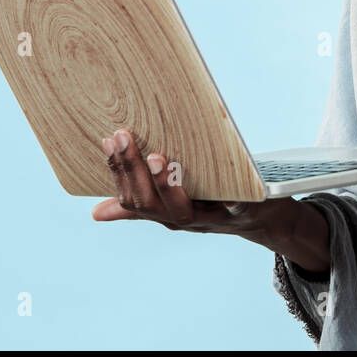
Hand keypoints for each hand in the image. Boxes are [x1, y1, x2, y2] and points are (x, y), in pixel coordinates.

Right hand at [92, 128, 297, 243]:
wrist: (261, 220)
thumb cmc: (212, 204)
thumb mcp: (172, 206)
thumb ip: (139, 205)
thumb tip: (95, 213)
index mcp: (165, 213)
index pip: (133, 198)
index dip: (118, 171)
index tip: (108, 139)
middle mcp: (183, 219)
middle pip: (151, 204)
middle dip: (134, 170)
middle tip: (125, 137)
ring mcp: (213, 217)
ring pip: (183, 210)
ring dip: (168, 185)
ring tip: (158, 158)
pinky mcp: (243, 211)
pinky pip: (235, 209)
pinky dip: (230, 202)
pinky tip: (226, 192)